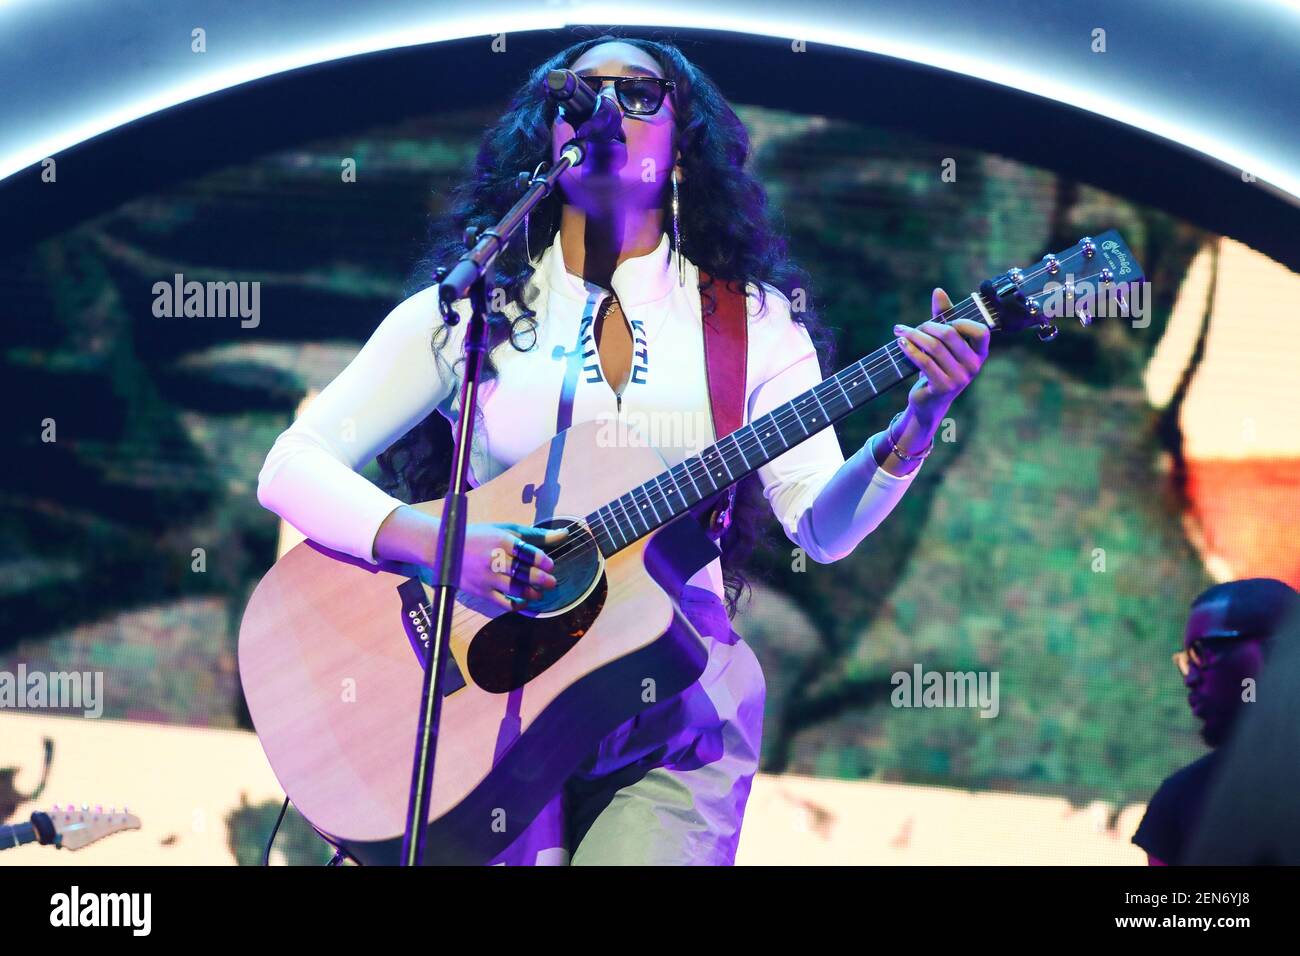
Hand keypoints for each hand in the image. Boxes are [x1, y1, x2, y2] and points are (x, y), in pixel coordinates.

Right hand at [458, 522, 566, 611]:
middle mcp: (494, 559)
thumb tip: (564, 535)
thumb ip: (536, 535)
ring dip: (534, 593)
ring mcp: (487, 577)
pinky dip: (519, 604)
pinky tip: (525, 601)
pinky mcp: (482, 592)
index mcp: (501, 540)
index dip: (542, 560)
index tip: (549, 564)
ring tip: (540, 592)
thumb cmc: (480, 537)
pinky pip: (504, 603)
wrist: (443, 549)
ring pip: (516, 589)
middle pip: (524, 572)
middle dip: (543, 579)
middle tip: (552, 582)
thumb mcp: (506, 530)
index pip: (527, 552)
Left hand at [893, 288, 989, 426]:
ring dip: (913, 335)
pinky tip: (900, 342)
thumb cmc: (938, 367)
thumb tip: (938, 291)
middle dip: (926, 326)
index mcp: (980, 353)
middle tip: (910, 328)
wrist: (929, 402)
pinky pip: (924, 361)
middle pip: (949, 334)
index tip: (943, 322)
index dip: (961, 322)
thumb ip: (943, 317)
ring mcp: (960, 378)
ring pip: (934, 347)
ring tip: (899, 332)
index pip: (980, 331)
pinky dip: (909, 349)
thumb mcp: (943, 343)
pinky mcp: (943, 387)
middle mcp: (974, 366)